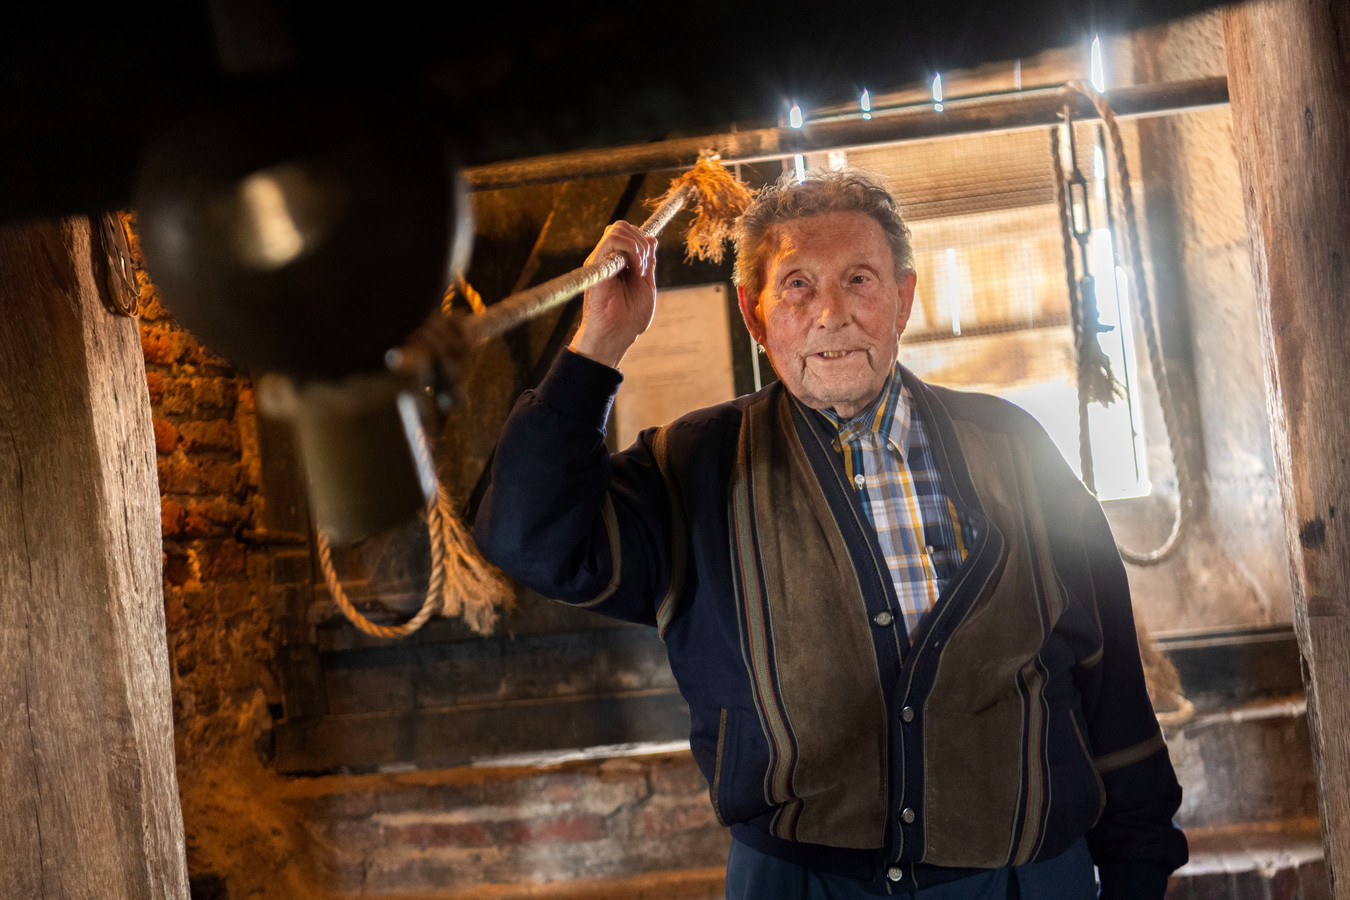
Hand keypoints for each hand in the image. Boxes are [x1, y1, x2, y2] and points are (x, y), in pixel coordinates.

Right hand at [568, 220, 657, 368]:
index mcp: (618, 262)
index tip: (648, 262)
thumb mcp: (646, 284)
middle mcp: (607, 258)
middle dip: (641, 240)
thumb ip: (648, 262)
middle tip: (644, 266)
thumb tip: (652, 238)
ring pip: (618, 228)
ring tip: (639, 270)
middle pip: (622, 226)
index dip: (641, 239)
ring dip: (637, 246)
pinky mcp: (596, 265)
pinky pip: (613, 240)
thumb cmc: (630, 317)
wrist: (617, 335)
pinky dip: (631, 249)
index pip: (627, 233)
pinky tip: (635, 271)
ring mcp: (600, 260)